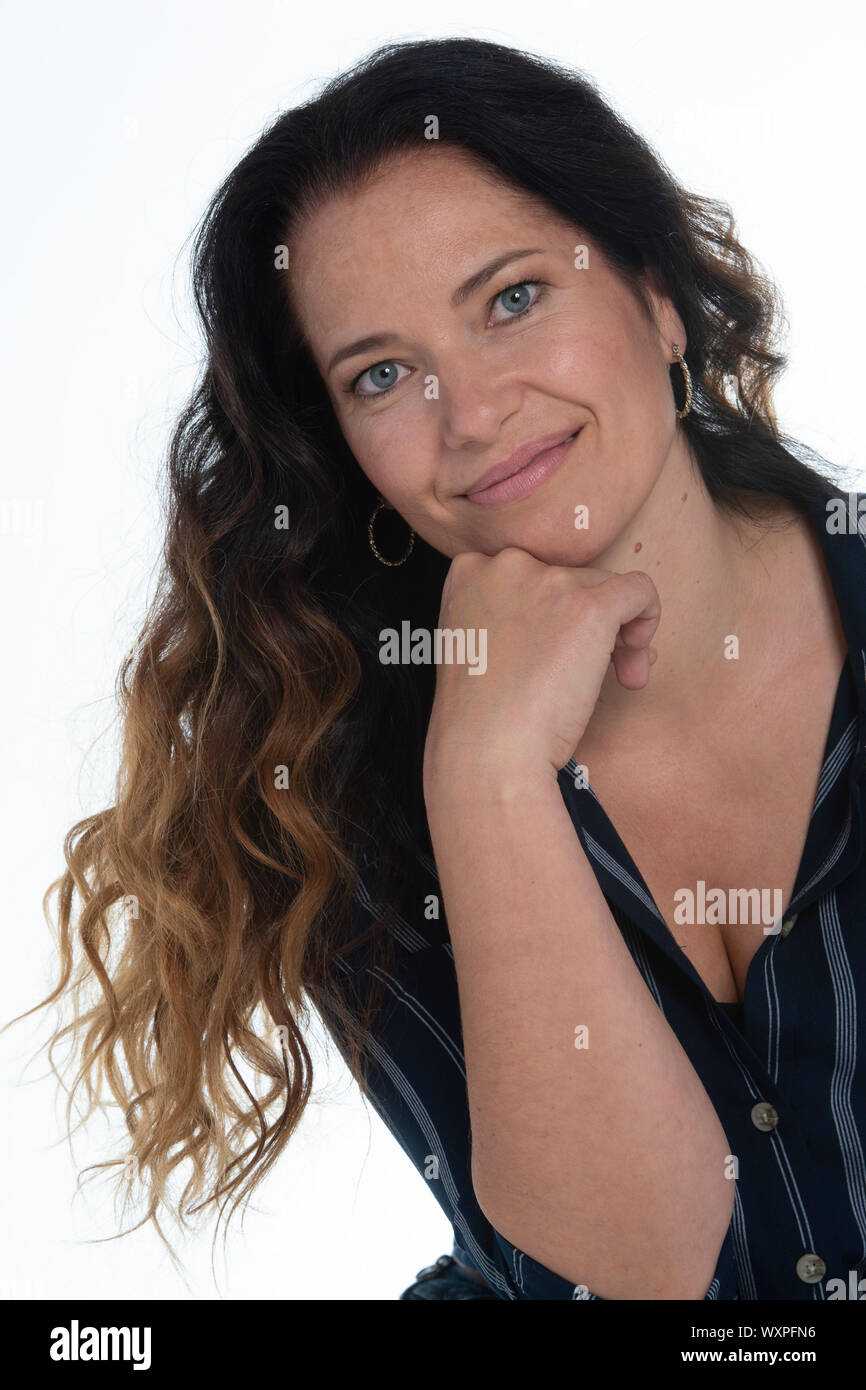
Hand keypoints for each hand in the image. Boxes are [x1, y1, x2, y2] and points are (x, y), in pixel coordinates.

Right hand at [423, 546, 659, 788]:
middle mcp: (507, 564)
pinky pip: (640, 590)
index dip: (548, 614)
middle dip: (586, 626)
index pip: (529, 575)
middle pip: (570, 580)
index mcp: (469, 572)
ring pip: (606, 587)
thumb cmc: (479, 718)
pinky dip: (648, 617)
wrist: (486, 752)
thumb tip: (572, 615)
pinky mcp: (590, 607)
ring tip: (618, 680)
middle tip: (587, 677)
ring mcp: (549, 582)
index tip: (550, 654)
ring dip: (616, 635)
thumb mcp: (475, 648)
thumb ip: (510, 619)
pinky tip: (636, 661)